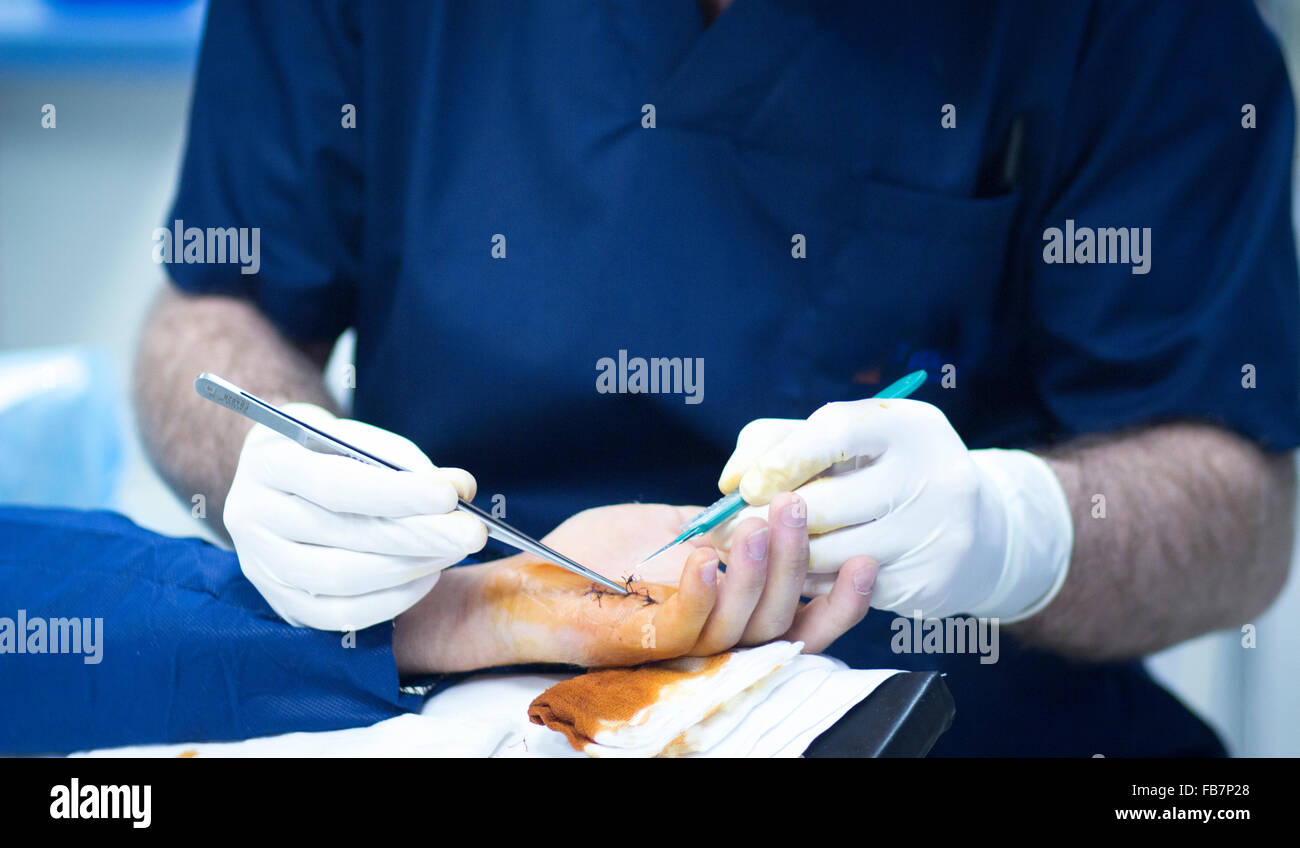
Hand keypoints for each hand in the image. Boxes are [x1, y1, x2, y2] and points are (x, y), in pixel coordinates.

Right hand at [224, 403, 487, 630]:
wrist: (276, 479)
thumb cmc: (326, 453)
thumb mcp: (355, 438)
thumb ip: (403, 461)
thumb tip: (460, 489)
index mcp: (268, 462)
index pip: (335, 485)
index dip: (397, 494)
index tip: (451, 497)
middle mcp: (252, 514)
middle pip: (341, 535)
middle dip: (417, 536)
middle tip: (472, 533)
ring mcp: (260, 564)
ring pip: (340, 579)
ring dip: (408, 568)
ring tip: (452, 551)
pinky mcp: (279, 600)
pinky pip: (338, 615)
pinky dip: (390, 600)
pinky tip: (426, 577)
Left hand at [393, 502, 877, 672]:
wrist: (521, 583)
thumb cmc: (588, 558)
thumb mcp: (664, 528)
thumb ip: (714, 525)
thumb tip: (763, 509)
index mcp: (722, 615)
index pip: (795, 619)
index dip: (837, 599)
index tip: (865, 557)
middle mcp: (707, 638)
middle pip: (779, 622)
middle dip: (796, 563)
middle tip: (798, 509)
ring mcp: (674, 645)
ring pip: (741, 626)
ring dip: (759, 570)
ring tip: (763, 520)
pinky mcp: (638, 643)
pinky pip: (684, 627)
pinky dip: (703, 591)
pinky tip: (707, 557)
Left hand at [711, 399, 1072, 620]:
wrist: (974, 528)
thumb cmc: (884, 470)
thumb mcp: (847, 438)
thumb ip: (778, 442)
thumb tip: (731, 483)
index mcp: (912, 427)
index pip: (836, 435)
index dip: (782, 459)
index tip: (749, 483)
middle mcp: (934, 478)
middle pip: (822, 506)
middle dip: (766, 519)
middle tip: (731, 527)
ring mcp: (935, 536)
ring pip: (824, 555)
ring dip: (781, 555)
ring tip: (758, 549)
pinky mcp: (926, 585)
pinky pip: (841, 589)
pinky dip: (811, 582)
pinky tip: (803, 571)